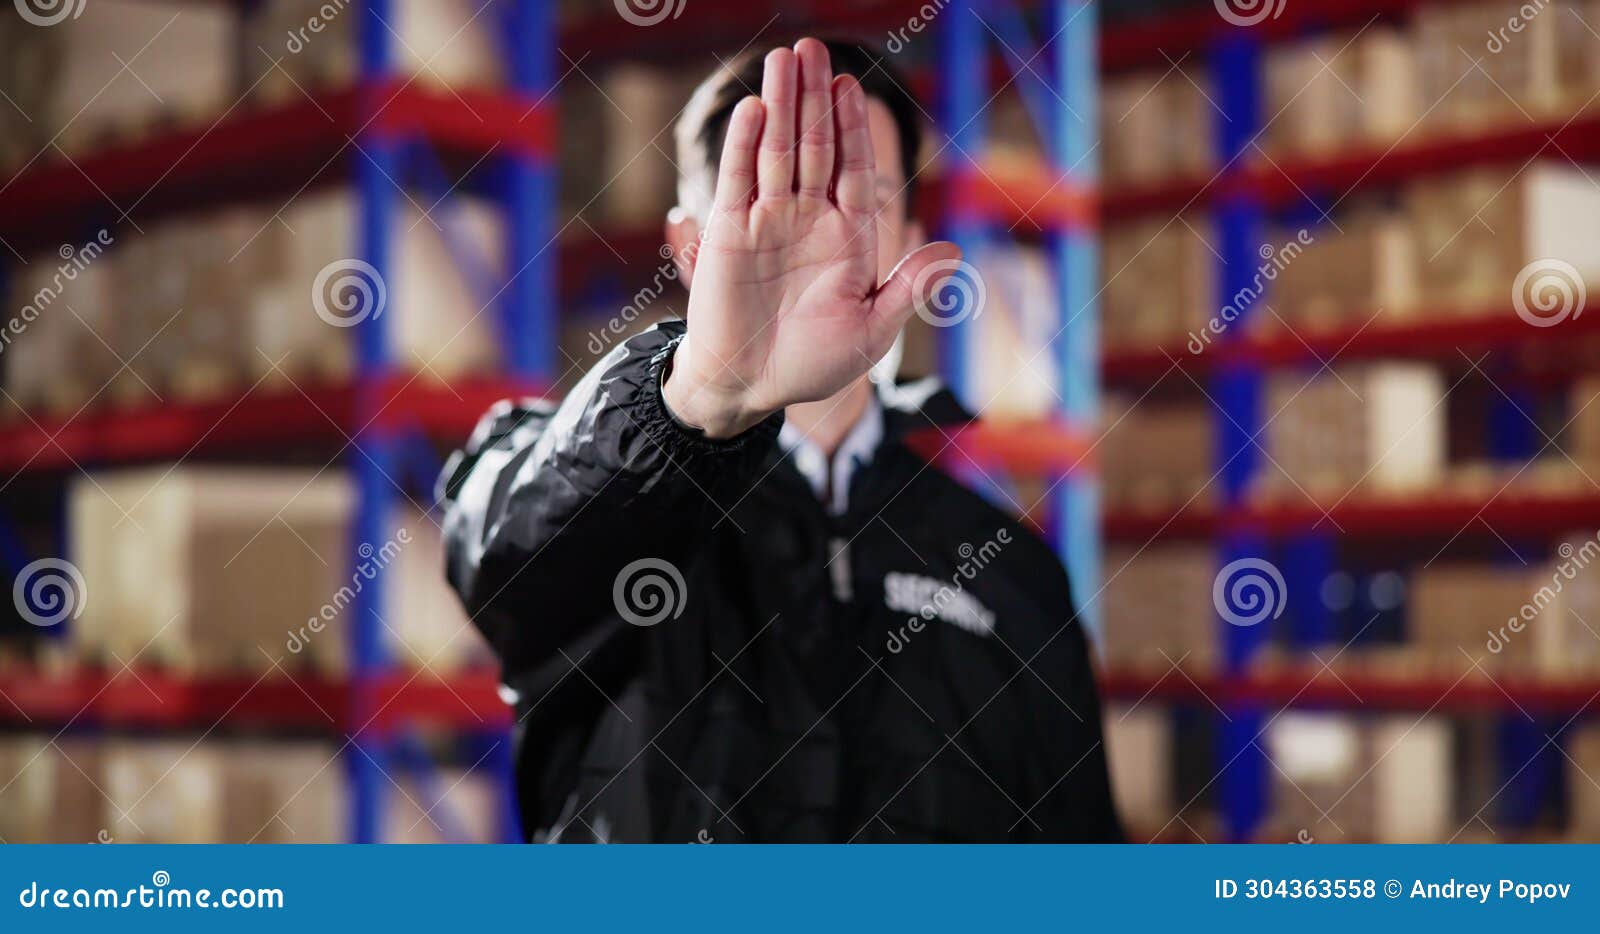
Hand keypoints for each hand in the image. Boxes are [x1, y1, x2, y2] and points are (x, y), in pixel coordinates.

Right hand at [664, 39, 960, 437]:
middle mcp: (808, 219)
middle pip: (815, 147)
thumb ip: (908, 290)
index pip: (853, 169)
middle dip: (815, 98)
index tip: (851, 85)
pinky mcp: (731, 232)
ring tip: (784, 59)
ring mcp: (768, 221)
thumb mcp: (872, 331)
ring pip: (778, 152)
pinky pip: (739, 181)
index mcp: (848, 236)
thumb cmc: (814, 364)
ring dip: (782, 106)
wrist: (752, 387)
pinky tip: (755, 110)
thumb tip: (953, 251)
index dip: (852, 127)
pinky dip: (746, 146)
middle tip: (812, 47)